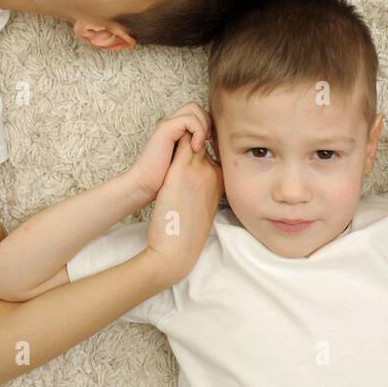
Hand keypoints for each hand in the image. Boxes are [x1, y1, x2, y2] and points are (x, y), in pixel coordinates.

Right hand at [125, 102, 213, 201]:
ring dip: (203, 125)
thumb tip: (219, 148)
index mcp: (177, 129)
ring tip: (202, 146)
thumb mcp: (188, 161)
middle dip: (207, 122)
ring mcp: (168, 123)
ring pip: (194, 108)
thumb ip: (198, 150)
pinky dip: (197, 131)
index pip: (200, 114)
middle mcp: (172, 123)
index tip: (213, 145)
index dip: (210, 126)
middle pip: (197, 107)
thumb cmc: (165, 178)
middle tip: (208, 142)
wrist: (145, 185)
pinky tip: (196, 148)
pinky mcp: (165, 128)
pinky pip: (189, 119)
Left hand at [146, 132, 222, 284]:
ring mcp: (200, 171)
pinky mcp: (182, 171)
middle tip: (180, 140)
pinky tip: (166, 143)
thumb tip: (194, 176)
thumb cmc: (186, 230)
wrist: (176, 248)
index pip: (216, 153)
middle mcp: (215, 173)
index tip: (192, 145)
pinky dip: (175, 140)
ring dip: (183, 137)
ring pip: (194, 139)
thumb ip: (204, 188)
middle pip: (206, 143)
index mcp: (222, 182)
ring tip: (171, 141)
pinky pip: (183, 143)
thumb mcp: (202, 206)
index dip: (203, 146)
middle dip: (194, 138)